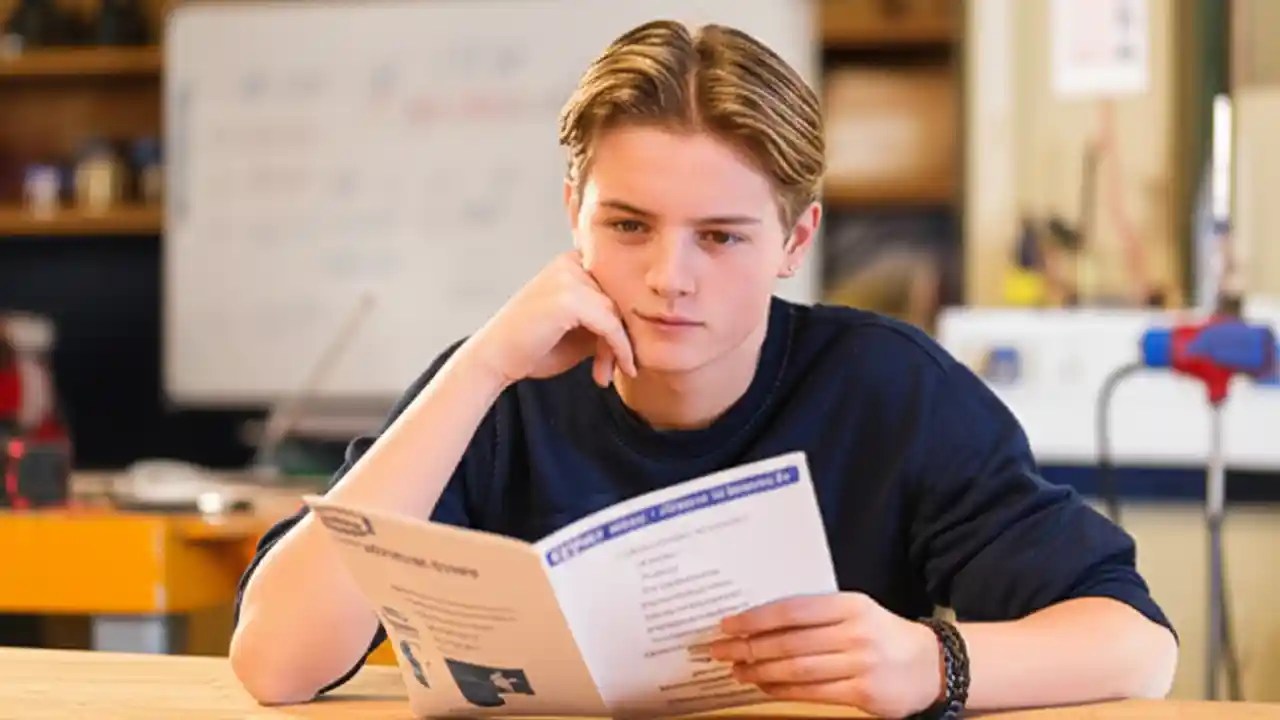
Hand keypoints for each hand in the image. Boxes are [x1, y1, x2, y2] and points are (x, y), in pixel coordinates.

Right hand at [465, 250, 636, 387]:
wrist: (495, 360)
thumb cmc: (535, 347)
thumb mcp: (580, 330)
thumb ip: (606, 319)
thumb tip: (647, 327)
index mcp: (572, 263)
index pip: (615, 289)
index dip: (623, 323)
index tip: (625, 355)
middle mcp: (570, 263)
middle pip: (618, 300)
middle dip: (621, 339)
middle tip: (615, 370)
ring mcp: (568, 277)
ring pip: (617, 314)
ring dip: (618, 349)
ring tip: (605, 374)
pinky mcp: (568, 298)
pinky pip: (610, 325)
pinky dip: (620, 349)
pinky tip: (622, 368)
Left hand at [708, 593, 943, 717]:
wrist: (930, 665)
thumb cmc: (880, 633)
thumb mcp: (855, 611)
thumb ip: (815, 613)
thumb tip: (759, 621)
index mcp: (849, 605)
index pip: (792, 610)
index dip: (756, 618)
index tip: (728, 624)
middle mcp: (854, 633)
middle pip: (789, 642)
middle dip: (748, 647)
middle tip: (719, 650)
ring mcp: (860, 664)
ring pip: (797, 669)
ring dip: (760, 672)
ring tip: (736, 670)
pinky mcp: (862, 693)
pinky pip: (812, 692)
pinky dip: (782, 690)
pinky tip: (764, 686)